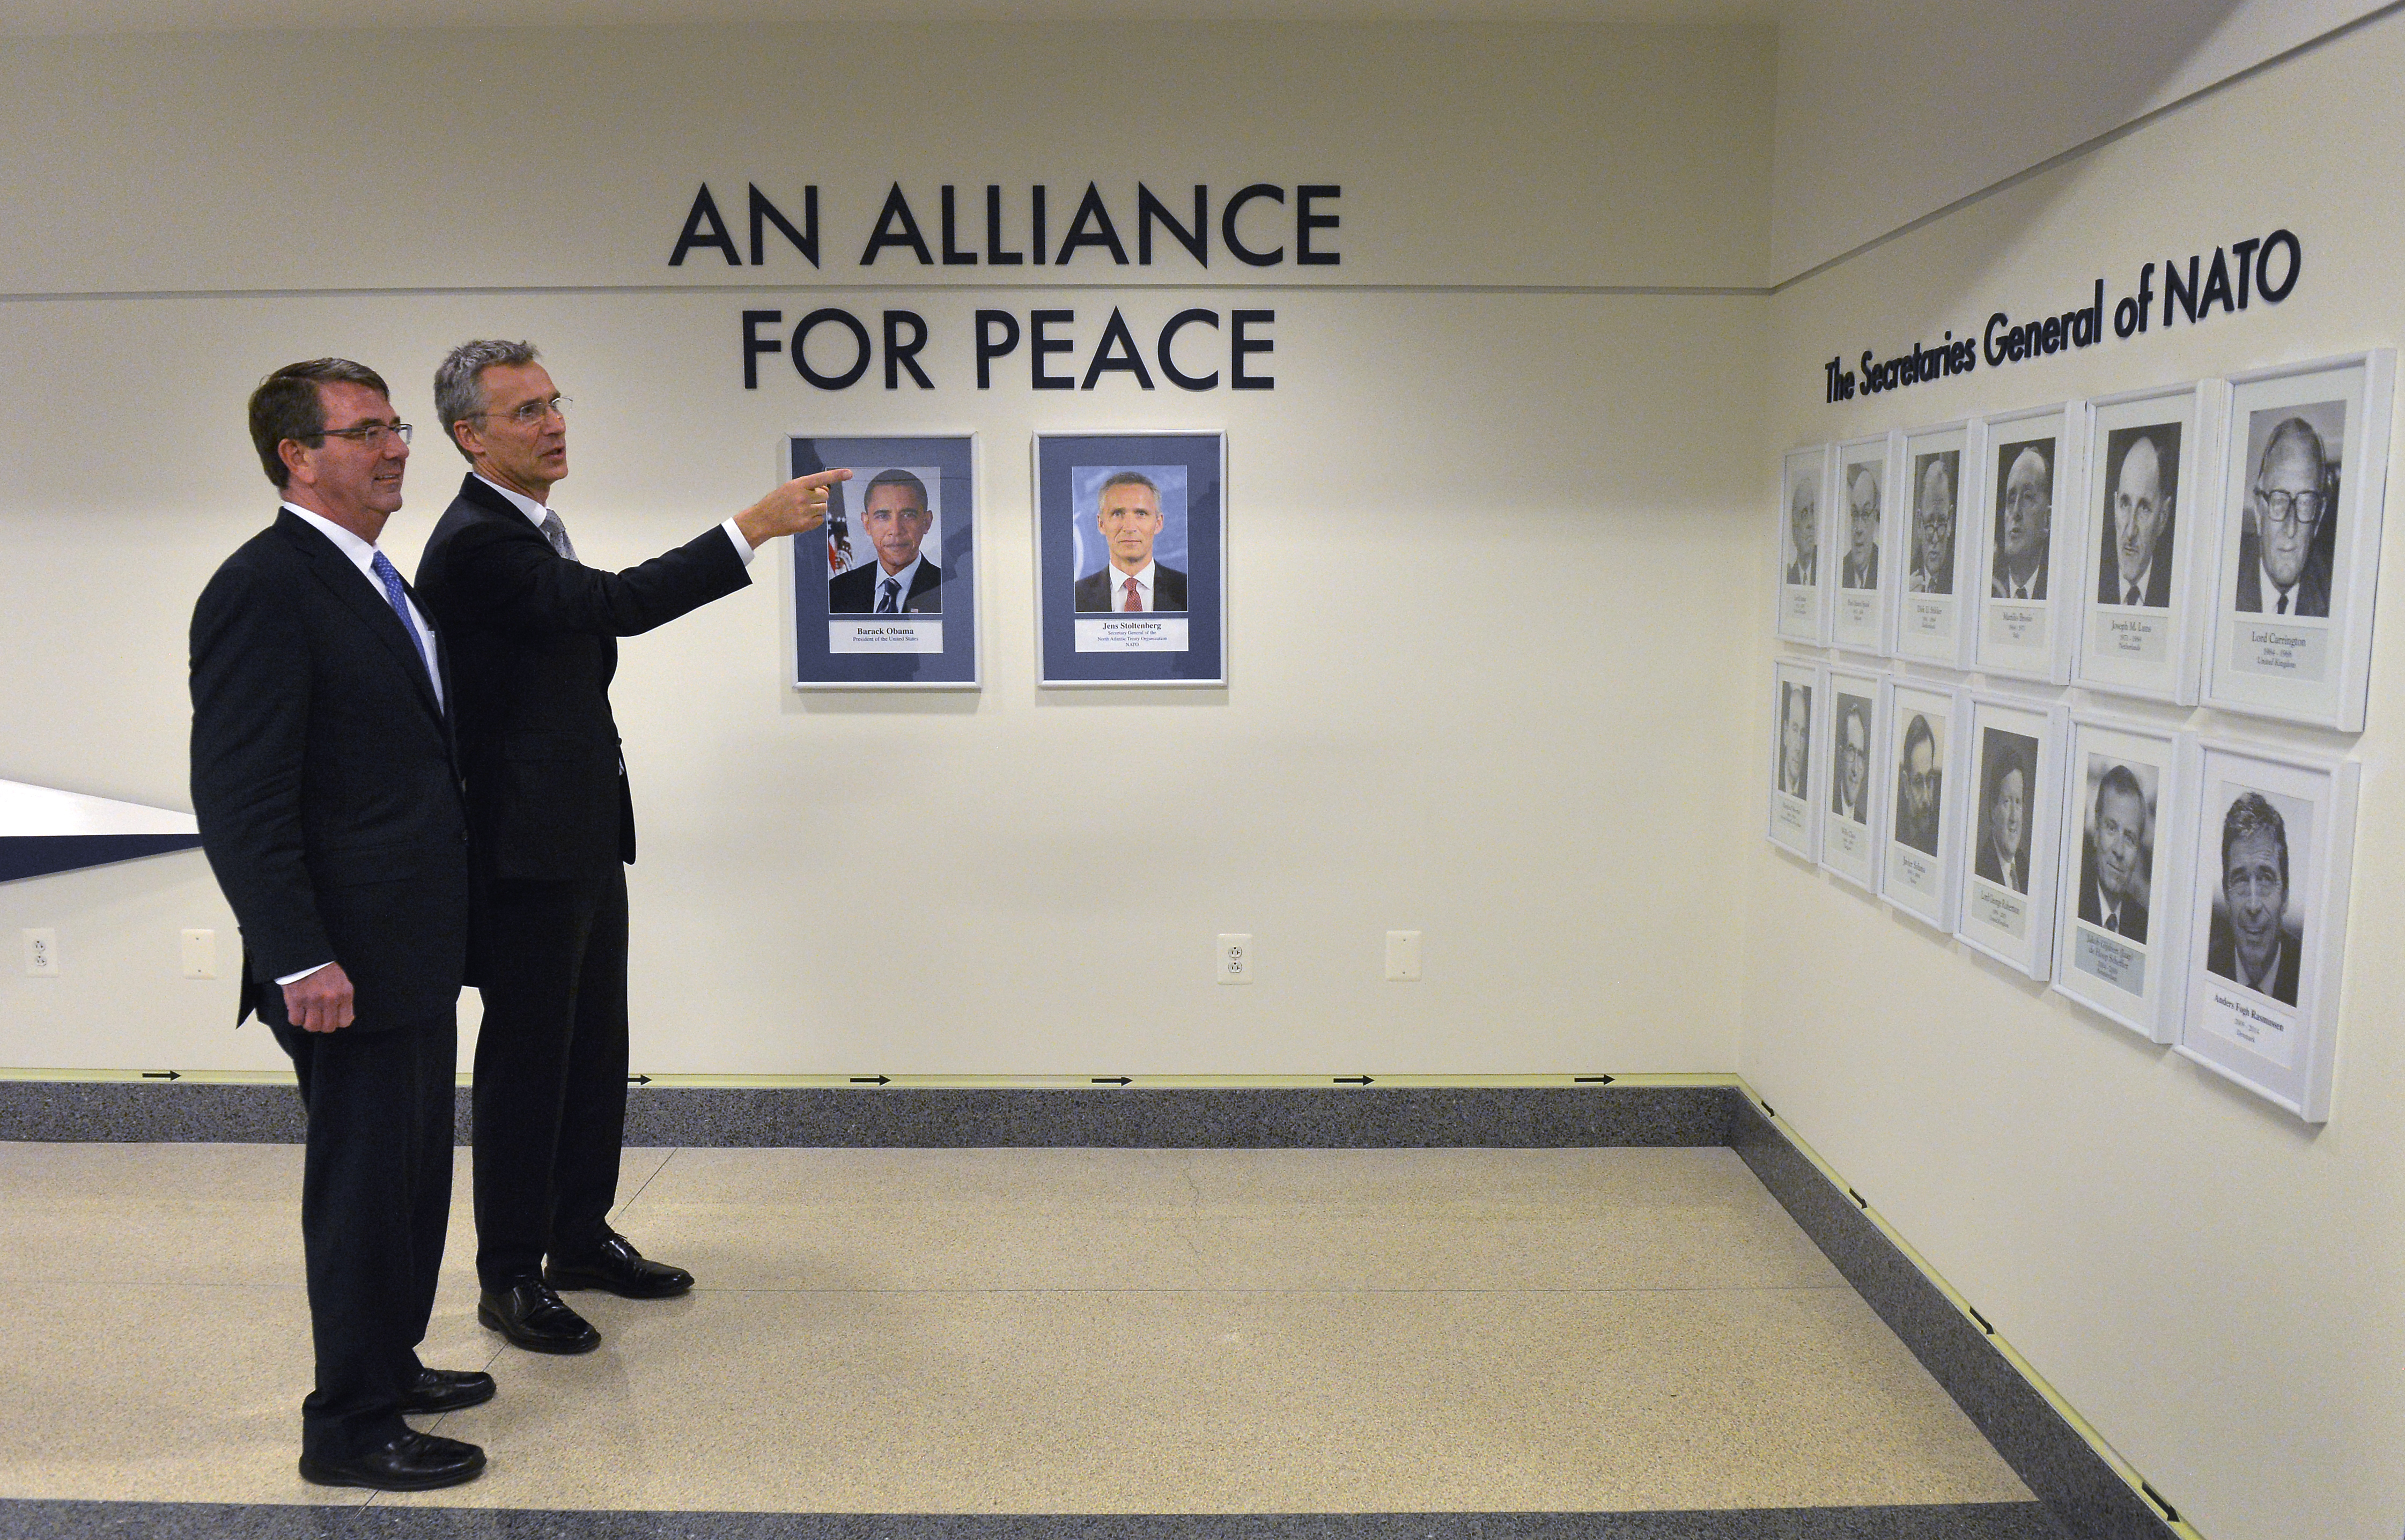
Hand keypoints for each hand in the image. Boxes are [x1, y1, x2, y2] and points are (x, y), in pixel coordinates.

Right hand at [283, 962, 355, 1033]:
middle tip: (316, 1017)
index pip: (345, 1022)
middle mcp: (331, 998)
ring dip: (308, 1023)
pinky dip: (295, 1018)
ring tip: (306, 1014)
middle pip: (328, 1027)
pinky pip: (295, 1021)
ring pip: (312, 1027)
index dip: (336, 1022)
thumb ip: (344, 1000)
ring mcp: (313, 1000)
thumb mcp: (341, 982)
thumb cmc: (323, 969)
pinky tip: (297, 1010)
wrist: (304, 956)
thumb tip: (348, 1020)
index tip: (330, 1017)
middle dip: (322, 1024)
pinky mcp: (296, 1000)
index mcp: (344, 993)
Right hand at [735, 468, 851, 547]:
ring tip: (803, 510)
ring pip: (824, 508)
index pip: (821, 478)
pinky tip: (802, 518)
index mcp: (798, 485)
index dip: (836, 475)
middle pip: (825, 495)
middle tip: (807, 500)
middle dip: (820, 497)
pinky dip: (815, 519)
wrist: (763, 519)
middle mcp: (802, 497)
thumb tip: (826, 488)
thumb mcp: (789, 488)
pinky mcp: (805, 524)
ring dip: (818, 508)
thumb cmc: (776, 502)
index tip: (849, 473)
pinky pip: (820, 520)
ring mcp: (804, 511)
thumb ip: (807, 487)